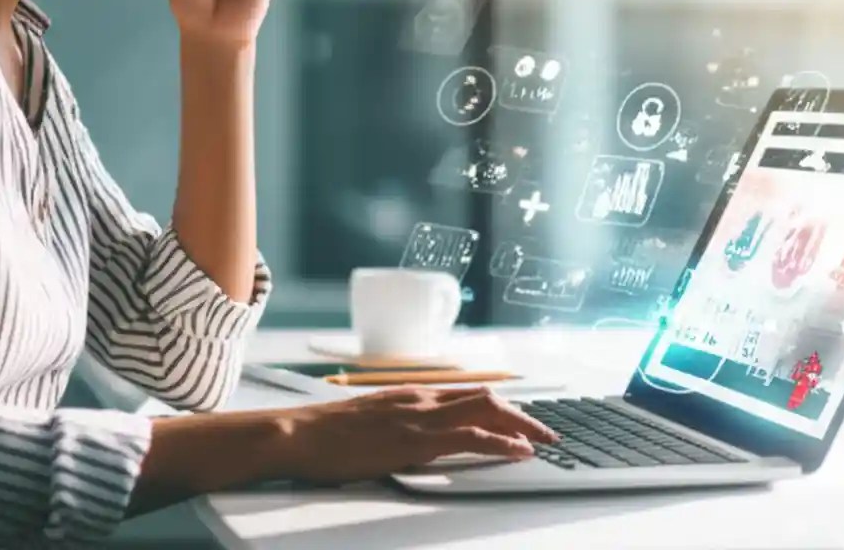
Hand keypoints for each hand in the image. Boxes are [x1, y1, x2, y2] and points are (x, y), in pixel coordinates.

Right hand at [280, 386, 559, 483]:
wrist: (297, 434)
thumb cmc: (323, 435)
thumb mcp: (367, 421)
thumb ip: (394, 422)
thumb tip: (408, 435)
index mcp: (412, 394)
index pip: (469, 393)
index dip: (501, 405)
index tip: (521, 418)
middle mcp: (422, 398)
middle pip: (486, 397)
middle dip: (520, 413)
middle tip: (546, 430)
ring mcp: (421, 417)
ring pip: (487, 410)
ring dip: (522, 424)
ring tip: (545, 439)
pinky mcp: (416, 440)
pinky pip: (471, 436)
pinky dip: (502, 442)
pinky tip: (520, 451)